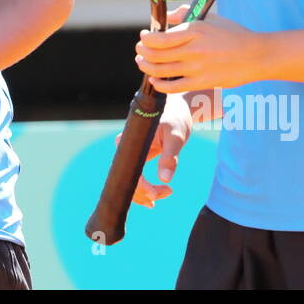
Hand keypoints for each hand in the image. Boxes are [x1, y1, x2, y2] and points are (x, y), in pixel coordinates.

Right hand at [126, 92, 191, 208]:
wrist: (177, 107)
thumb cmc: (176, 118)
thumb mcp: (176, 136)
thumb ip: (170, 156)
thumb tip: (165, 179)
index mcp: (131, 139)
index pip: (130, 170)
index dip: (141, 186)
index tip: (156, 195)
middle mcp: (127, 147)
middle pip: (127, 178)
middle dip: (143, 193)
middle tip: (167, 193)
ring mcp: (131, 152)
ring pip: (130, 180)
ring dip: (144, 193)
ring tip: (165, 194)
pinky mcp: (138, 156)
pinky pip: (136, 176)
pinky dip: (145, 188)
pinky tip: (156, 196)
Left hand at [134, 4, 268, 91]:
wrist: (256, 55)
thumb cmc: (233, 34)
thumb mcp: (210, 18)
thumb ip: (185, 14)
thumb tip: (166, 18)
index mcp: (194, 30)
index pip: (159, 38)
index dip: (146, 39)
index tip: (144, 37)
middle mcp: (193, 49)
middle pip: (155, 54)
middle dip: (142, 52)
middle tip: (140, 50)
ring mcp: (197, 68)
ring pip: (160, 70)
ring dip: (146, 66)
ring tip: (142, 62)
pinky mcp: (201, 83)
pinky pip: (173, 87)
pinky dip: (159, 84)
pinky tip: (154, 79)